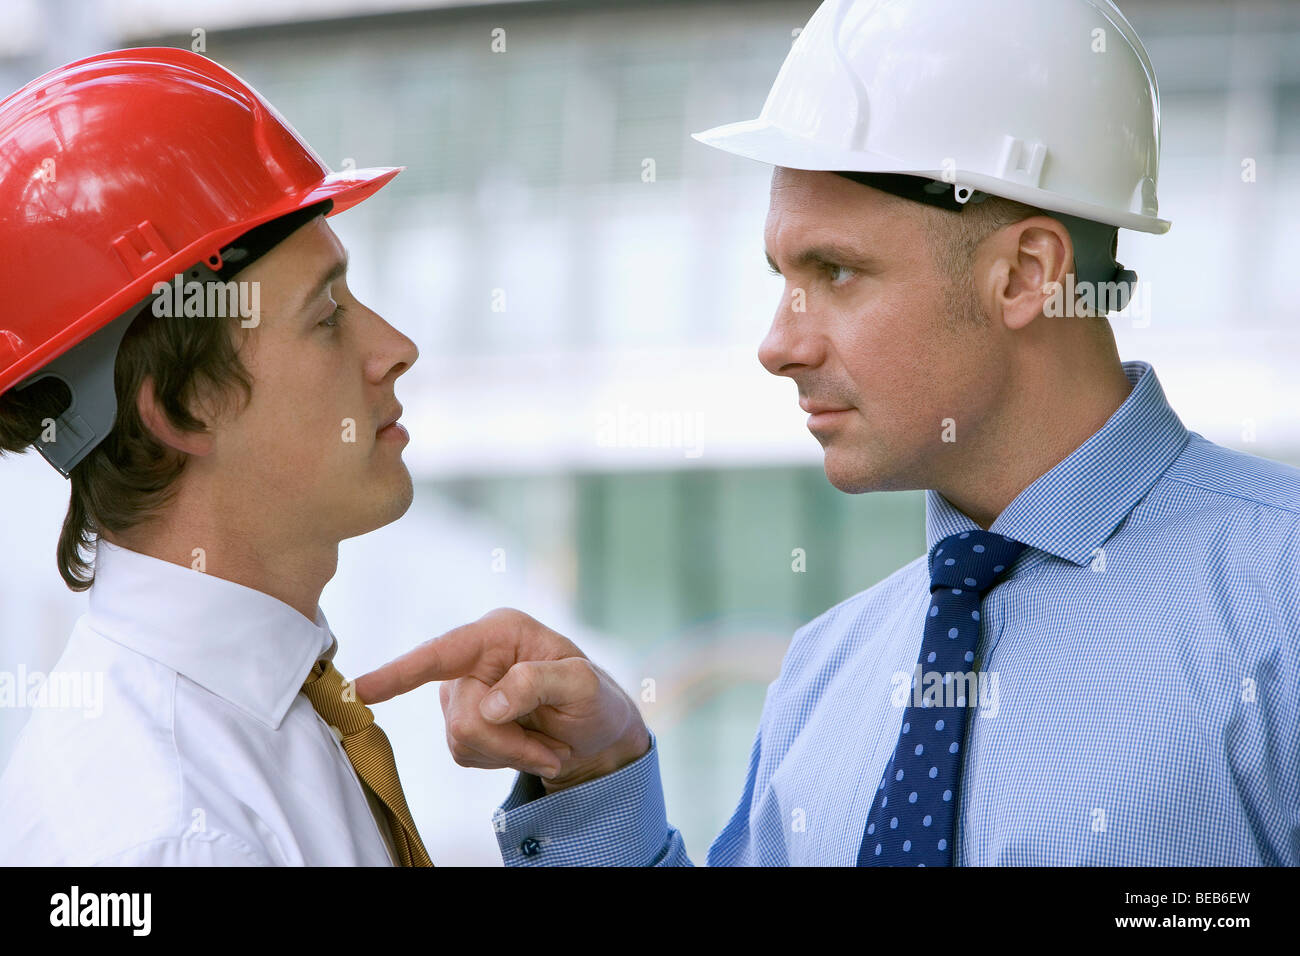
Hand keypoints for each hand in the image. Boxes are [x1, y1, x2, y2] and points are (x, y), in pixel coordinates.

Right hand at [354, 608, 650, 793]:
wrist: (595, 733)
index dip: (400, 672)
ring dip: (510, 753)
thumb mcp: (584, 686)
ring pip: (461, 739)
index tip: (360, 689)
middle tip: (552, 750)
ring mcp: (464, 690)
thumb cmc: (593, 700)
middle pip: (463, 715)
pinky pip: (464, 753)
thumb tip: (491, 703)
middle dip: (508, 742)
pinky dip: (502, 760)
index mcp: (500, 633)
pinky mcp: (462, 721)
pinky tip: (529, 748)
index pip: (443, 652)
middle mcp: (475, 656)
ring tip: (546, 745)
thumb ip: (539, 684)